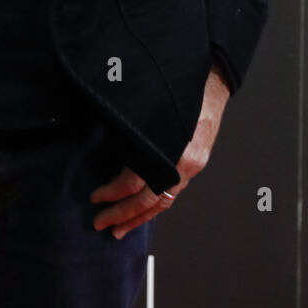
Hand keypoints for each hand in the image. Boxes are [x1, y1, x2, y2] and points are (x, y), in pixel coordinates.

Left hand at [89, 64, 230, 238]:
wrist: (212, 78)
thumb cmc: (177, 84)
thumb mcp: (145, 104)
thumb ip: (126, 127)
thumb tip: (100, 141)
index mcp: (167, 148)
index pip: (135, 181)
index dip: (112, 192)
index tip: (95, 197)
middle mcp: (182, 162)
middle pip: (149, 200)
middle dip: (123, 215)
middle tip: (101, 224)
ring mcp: (191, 165)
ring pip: (164, 202)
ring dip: (140, 218)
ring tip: (120, 230)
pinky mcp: (195, 164)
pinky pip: (173, 192)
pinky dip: (156, 204)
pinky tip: (143, 212)